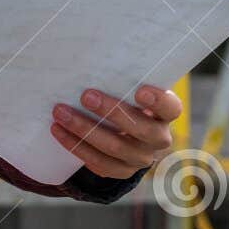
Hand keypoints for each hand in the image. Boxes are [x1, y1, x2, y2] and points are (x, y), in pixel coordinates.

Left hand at [49, 85, 182, 178]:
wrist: (128, 135)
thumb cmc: (127, 101)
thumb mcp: (132, 90)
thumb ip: (123, 80)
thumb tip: (92, 57)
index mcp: (165, 114)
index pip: (170, 108)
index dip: (158, 101)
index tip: (140, 90)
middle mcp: (158, 139)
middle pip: (140, 129)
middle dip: (111, 112)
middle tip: (86, 95)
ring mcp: (140, 158)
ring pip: (114, 148)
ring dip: (84, 129)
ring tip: (61, 113)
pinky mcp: (121, 171)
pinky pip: (98, 163)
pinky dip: (75, 145)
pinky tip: (58, 130)